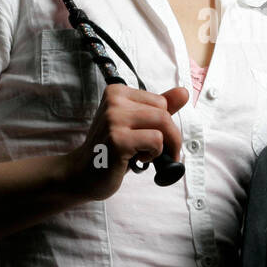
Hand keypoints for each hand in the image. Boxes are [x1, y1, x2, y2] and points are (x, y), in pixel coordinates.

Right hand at [64, 83, 188, 200]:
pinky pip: (156, 141)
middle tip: (161, 153)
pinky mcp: (118, 140)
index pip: (161, 101)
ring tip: (148, 156)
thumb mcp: (136, 125)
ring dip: (164, 147)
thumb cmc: (111, 150)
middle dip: (171, 136)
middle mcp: (114, 101)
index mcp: (117, 92)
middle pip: (164, 112)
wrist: (82, 174)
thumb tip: (183, 92)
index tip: (157, 138)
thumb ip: (159, 109)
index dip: (165, 124)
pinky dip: (154, 154)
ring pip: (163, 124)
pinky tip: (138, 159)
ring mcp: (114, 120)